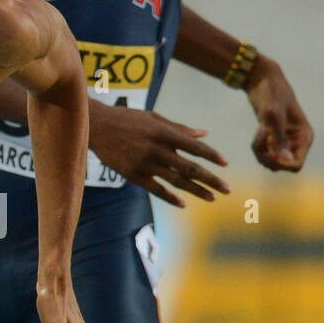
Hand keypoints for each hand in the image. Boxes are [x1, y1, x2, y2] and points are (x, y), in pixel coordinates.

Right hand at [89, 102, 228, 207]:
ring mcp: (145, 164)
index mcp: (163, 133)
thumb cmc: (128, 119)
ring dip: (196, 191)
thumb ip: (179, 128)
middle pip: (190, 168)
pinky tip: (183, 203)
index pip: (194, 146)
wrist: (96, 127)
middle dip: (211, 179)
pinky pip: (156, 189)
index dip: (211, 155)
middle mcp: (156, 149)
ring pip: (176, 181)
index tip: (226, 164)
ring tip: (212, 198)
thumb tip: (205, 133)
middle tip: (227, 189)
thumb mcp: (154, 119)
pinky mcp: (133, 175)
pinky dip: (171, 197)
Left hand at [246, 58, 313, 170]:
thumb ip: (278, 139)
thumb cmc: (270, 93)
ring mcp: (285, 141)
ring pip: (272, 162)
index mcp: (304, 137)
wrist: (261, 78)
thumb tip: (283, 161)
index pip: (296, 165)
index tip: (269, 150)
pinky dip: (258, 147)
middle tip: (260, 137)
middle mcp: (297, 142)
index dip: (281, 163)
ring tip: (260, 130)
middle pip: (282, 166)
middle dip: (268, 156)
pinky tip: (260, 129)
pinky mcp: (273, 138)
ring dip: (261, 151)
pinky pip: (265, 154)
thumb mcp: (272, 116)